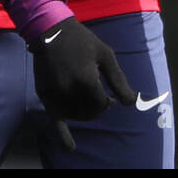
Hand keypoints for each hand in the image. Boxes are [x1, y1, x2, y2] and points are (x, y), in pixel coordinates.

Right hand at [29, 17, 137, 151]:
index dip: (107, 101)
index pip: (101, 104)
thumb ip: (118, 80)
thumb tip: (132, 103)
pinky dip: (63, 136)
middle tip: (97, 96)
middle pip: (89, 112)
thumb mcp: (105, 55)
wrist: (51, 30)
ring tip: (85, 101)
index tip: (108, 95)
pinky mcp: (45, 95)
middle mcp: (70, 90)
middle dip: (97, 107)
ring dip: (84, 112)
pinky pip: (55, 121)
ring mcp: (56, 94)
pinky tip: (70, 147)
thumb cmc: (82, 41)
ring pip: (76, 116)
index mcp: (87, 80)